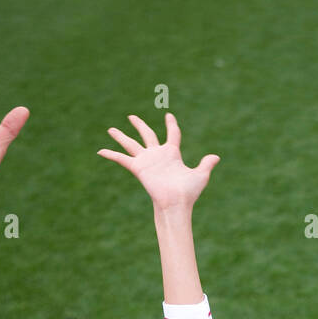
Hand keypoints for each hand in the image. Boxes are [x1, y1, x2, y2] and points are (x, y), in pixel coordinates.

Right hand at [98, 112, 218, 212]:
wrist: (176, 203)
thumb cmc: (188, 192)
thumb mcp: (200, 175)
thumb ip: (206, 164)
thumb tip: (216, 157)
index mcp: (172, 154)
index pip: (172, 134)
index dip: (171, 124)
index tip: (168, 115)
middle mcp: (157, 155)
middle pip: (147, 135)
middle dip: (139, 125)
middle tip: (131, 116)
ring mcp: (147, 161)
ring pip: (131, 144)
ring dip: (120, 136)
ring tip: (110, 129)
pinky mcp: (138, 168)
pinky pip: (122, 159)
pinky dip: (111, 155)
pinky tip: (100, 151)